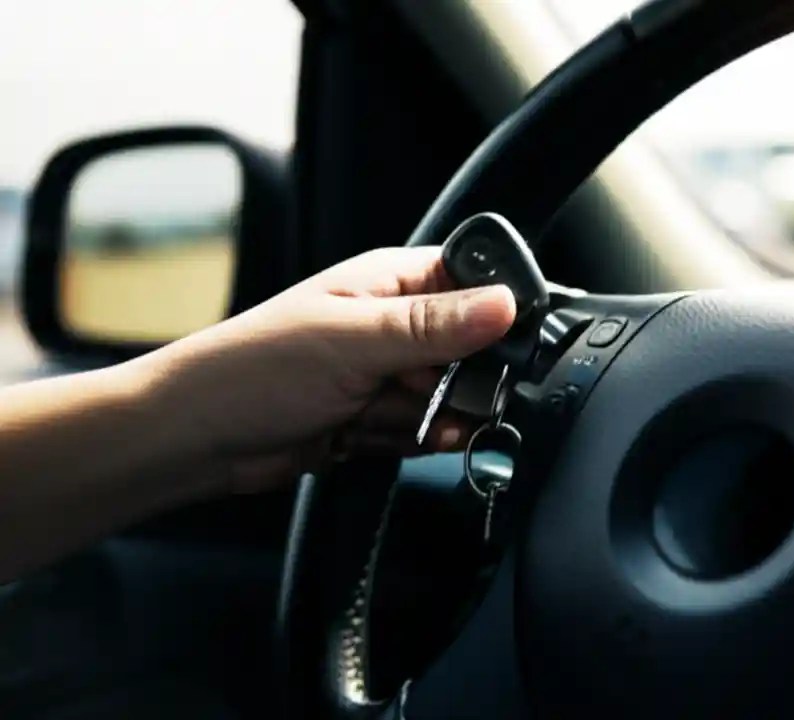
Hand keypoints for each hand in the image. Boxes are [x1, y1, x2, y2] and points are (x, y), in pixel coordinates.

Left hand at [141, 246, 515, 493]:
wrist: (199, 441)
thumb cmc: (252, 370)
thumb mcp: (353, 341)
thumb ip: (435, 327)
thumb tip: (507, 303)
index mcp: (394, 282)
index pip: (477, 282)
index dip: (498, 313)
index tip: (502, 348)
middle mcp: (399, 324)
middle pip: (477, 350)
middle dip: (463, 381)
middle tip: (433, 393)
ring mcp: (390, 373)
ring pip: (457, 398)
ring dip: (432, 417)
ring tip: (383, 416)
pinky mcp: (382, 417)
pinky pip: (430, 431)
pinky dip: (413, 441)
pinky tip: (375, 436)